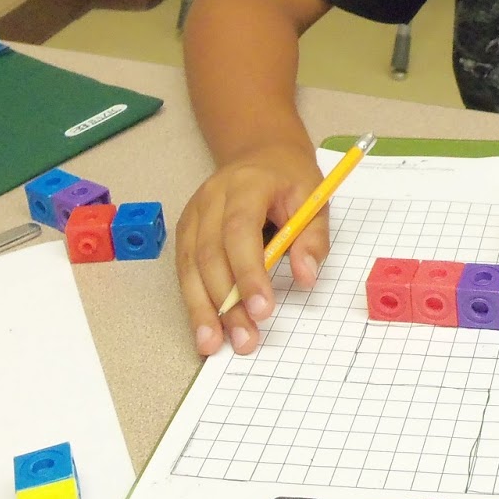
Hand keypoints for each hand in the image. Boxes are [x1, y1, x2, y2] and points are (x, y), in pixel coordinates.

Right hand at [175, 148, 328, 356]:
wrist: (261, 154)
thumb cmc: (290, 179)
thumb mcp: (314, 197)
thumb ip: (313, 237)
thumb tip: (306, 277)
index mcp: (246, 185)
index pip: (240, 230)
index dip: (249, 272)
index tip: (263, 309)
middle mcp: (211, 198)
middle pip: (211, 254)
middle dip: (226, 302)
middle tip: (244, 338)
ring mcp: (194, 214)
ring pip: (190, 266)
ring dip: (202, 309)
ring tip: (214, 344)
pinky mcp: (186, 231)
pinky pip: (184, 270)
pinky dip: (193, 301)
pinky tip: (203, 329)